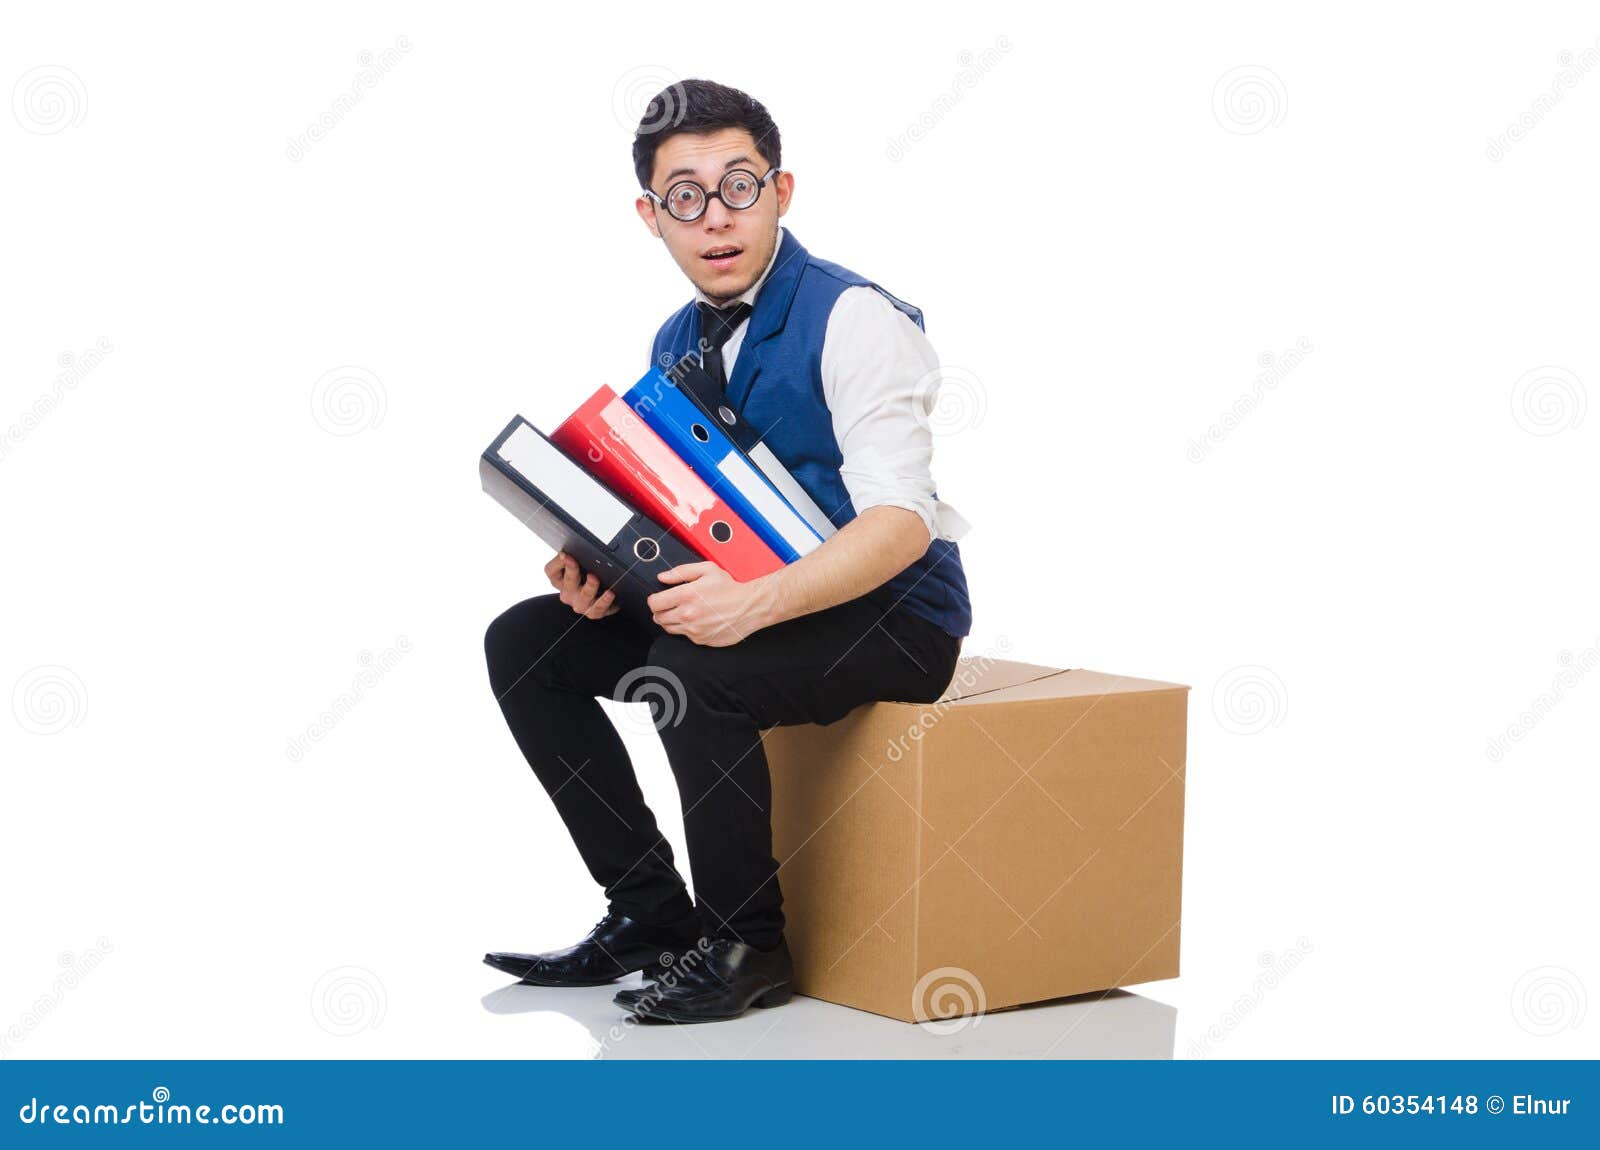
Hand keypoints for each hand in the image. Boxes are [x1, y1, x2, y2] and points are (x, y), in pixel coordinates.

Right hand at [544, 551, 618, 619]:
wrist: (599, 597)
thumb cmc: (585, 579)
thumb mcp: (576, 565)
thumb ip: (572, 556)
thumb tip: (574, 548)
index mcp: (559, 580)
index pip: (552, 571)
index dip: (558, 563)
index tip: (565, 554)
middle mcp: (568, 593)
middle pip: (568, 583)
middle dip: (572, 572)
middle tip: (576, 563)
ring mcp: (580, 604)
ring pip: (584, 597)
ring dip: (589, 587)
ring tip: (595, 579)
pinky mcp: (594, 612)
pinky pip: (598, 608)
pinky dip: (605, 600)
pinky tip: (610, 593)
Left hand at [647, 562, 772, 646]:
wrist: (749, 607)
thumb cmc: (730, 588)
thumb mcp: (707, 570)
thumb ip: (681, 572)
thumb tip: (663, 577)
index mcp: (687, 595)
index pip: (654, 603)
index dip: (654, 600)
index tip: (659, 598)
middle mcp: (687, 615)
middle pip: (658, 618)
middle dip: (661, 611)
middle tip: (670, 605)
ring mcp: (693, 629)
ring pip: (668, 628)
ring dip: (671, 620)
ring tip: (684, 612)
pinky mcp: (700, 640)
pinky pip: (684, 635)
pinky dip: (686, 628)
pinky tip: (697, 620)